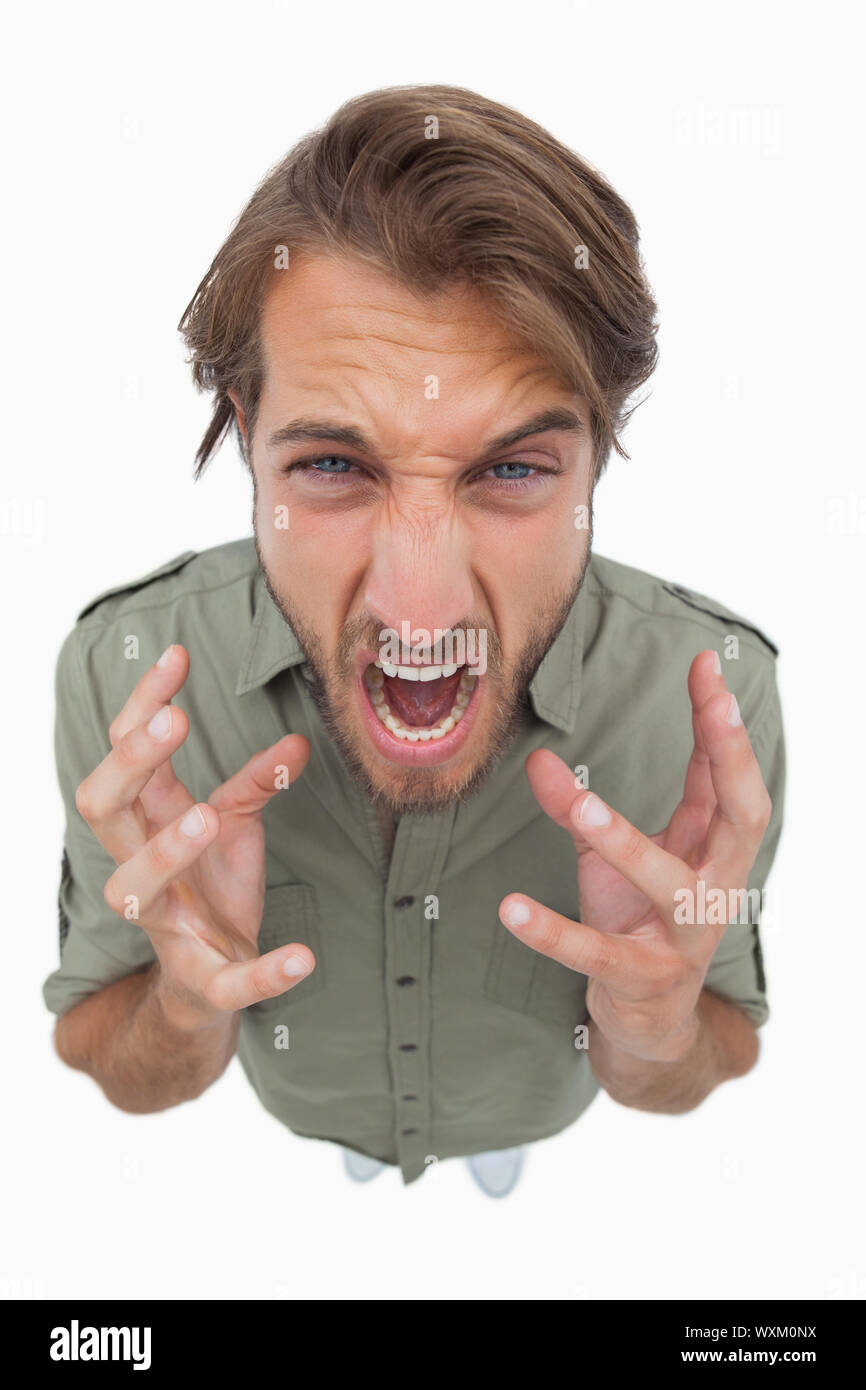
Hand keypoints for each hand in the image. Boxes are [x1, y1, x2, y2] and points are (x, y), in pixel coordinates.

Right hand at [74, 644, 312, 1028]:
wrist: (205, 981)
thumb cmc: (209, 885)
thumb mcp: (236, 822)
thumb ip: (259, 780)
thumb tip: (299, 736)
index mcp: (147, 822)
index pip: (123, 754)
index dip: (141, 706)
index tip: (176, 657)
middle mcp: (140, 868)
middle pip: (103, 809)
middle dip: (131, 764)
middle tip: (174, 722)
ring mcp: (166, 925)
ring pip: (134, 889)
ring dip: (166, 853)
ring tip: (209, 815)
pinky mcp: (203, 980)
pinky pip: (225, 983)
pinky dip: (263, 973)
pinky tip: (303, 958)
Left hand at [498, 650, 771, 1061]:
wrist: (651, 1021)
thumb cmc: (640, 920)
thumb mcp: (611, 857)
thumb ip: (579, 806)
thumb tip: (535, 758)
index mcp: (715, 852)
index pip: (728, 777)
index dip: (720, 724)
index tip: (707, 665)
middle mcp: (713, 888)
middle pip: (743, 820)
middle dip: (732, 761)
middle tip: (717, 709)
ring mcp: (682, 936)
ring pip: (666, 882)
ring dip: (625, 842)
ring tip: (581, 808)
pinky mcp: (640, 977)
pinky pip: (595, 954)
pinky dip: (553, 933)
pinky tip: (511, 909)